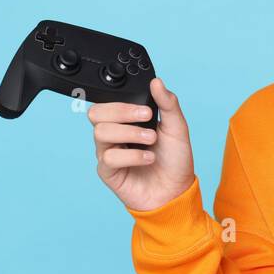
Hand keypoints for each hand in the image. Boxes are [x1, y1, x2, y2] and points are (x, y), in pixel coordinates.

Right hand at [91, 77, 195, 211]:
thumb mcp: (177, 128)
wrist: (177, 191)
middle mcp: (114, 135)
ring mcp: (108, 153)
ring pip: (101, 133)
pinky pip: (109, 157)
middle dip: (122, 111)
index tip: (147, 108)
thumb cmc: (174, 161)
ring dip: (130, 134)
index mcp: (126, 121)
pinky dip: (131, 156)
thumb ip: (168, 104)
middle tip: (147, 118)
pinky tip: (148, 158)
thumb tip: (157, 82)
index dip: (122, 101)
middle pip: (96, 113)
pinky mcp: (108, 172)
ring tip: (151, 141)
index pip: (108, 102)